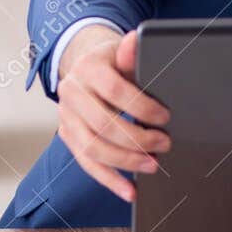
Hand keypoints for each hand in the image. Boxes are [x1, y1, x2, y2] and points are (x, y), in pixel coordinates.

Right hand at [55, 27, 170, 201]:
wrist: (85, 69)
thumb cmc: (111, 63)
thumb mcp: (122, 53)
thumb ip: (131, 52)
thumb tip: (136, 41)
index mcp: (87, 68)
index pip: (114, 91)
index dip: (142, 107)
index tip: (165, 118)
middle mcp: (71, 92)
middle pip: (103, 124)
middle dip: (138, 140)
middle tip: (164, 144)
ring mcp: (66, 117)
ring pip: (93, 148)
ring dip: (126, 162)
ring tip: (153, 165)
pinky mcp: (68, 136)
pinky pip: (87, 163)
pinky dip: (109, 180)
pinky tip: (130, 191)